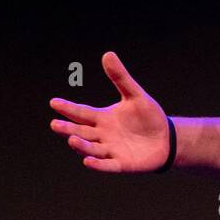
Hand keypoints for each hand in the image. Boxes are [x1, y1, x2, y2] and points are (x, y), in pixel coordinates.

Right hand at [49, 51, 169, 172]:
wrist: (167, 139)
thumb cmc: (148, 117)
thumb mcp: (135, 96)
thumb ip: (120, 78)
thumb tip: (108, 54)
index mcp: (102, 118)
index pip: (81, 113)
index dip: (68, 108)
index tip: (53, 102)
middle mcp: (102, 135)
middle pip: (81, 132)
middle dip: (68, 129)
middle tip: (55, 124)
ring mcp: (110, 150)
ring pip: (91, 149)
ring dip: (81, 145)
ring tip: (72, 139)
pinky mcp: (121, 164)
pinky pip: (107, 165)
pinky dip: (97, 164)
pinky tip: (88, 161)